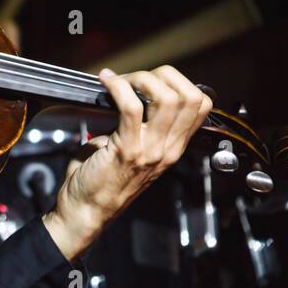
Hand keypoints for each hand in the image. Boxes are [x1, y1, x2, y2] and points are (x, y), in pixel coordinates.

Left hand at [42, 66, 210, 260]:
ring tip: (122, 81)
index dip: (180, 83)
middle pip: (190, 96)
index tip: (153, 81)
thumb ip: (138, 127)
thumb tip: (128, 96)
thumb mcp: (133, 151)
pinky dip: (118, 88)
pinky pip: (131, 107)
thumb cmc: (101, 182)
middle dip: (163, 75)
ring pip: (167, 98)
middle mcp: (167, 149)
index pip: (201, 106)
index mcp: (173, 148)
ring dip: (141, 79)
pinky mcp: (127, 150)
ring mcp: (150, 150)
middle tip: (136, 78)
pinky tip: (106, 83)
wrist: (86, 212)